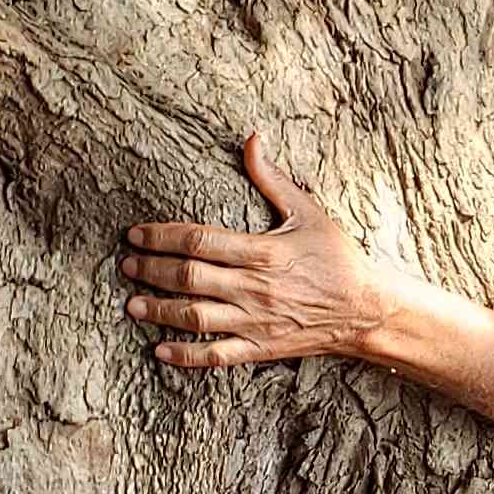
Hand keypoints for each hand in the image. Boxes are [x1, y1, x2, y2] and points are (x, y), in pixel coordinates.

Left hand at [123, 135, 411, 367]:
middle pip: (189, 278)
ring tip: (132, 304)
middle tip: (126, 265)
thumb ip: (272, 179)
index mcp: (263, 252)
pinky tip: (160, 350)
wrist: (367, 309)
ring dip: (159, 311)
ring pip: (195, 317)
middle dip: (151, 271)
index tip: (136, 234)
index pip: (199, 241)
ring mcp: (256, 321)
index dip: (162, 236)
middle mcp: (255, 288)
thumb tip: (251, 139)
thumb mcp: (308, 212)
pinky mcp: (261, 348)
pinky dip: (185, 355)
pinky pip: (216, 354)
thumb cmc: (338, 257)